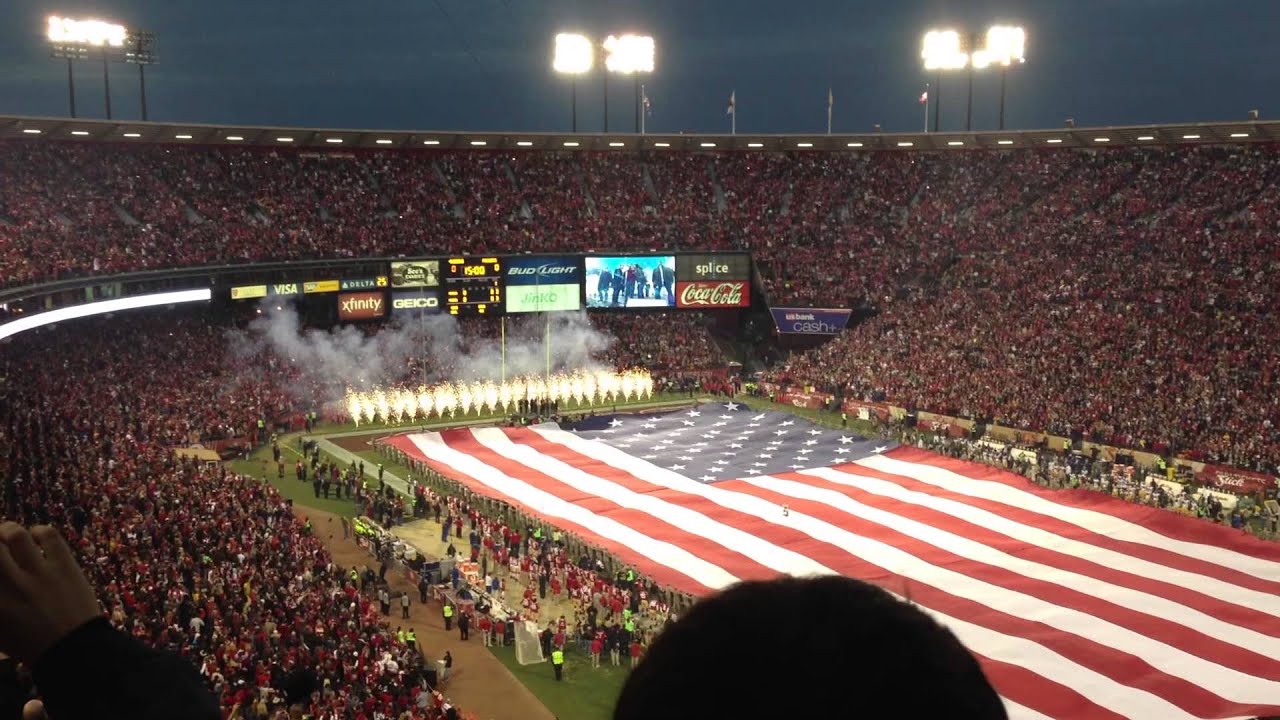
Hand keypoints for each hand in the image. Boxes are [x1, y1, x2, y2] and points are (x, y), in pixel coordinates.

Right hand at [0, 523, 101, 662]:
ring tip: (8, 532)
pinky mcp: (65, 567)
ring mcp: (38, 574)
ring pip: (15, 534)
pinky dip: (39, 530)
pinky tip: (36, 536)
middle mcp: (9, 585)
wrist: (72, 650)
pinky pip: (49, 535)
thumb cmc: (30, 643)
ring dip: (7, 529)